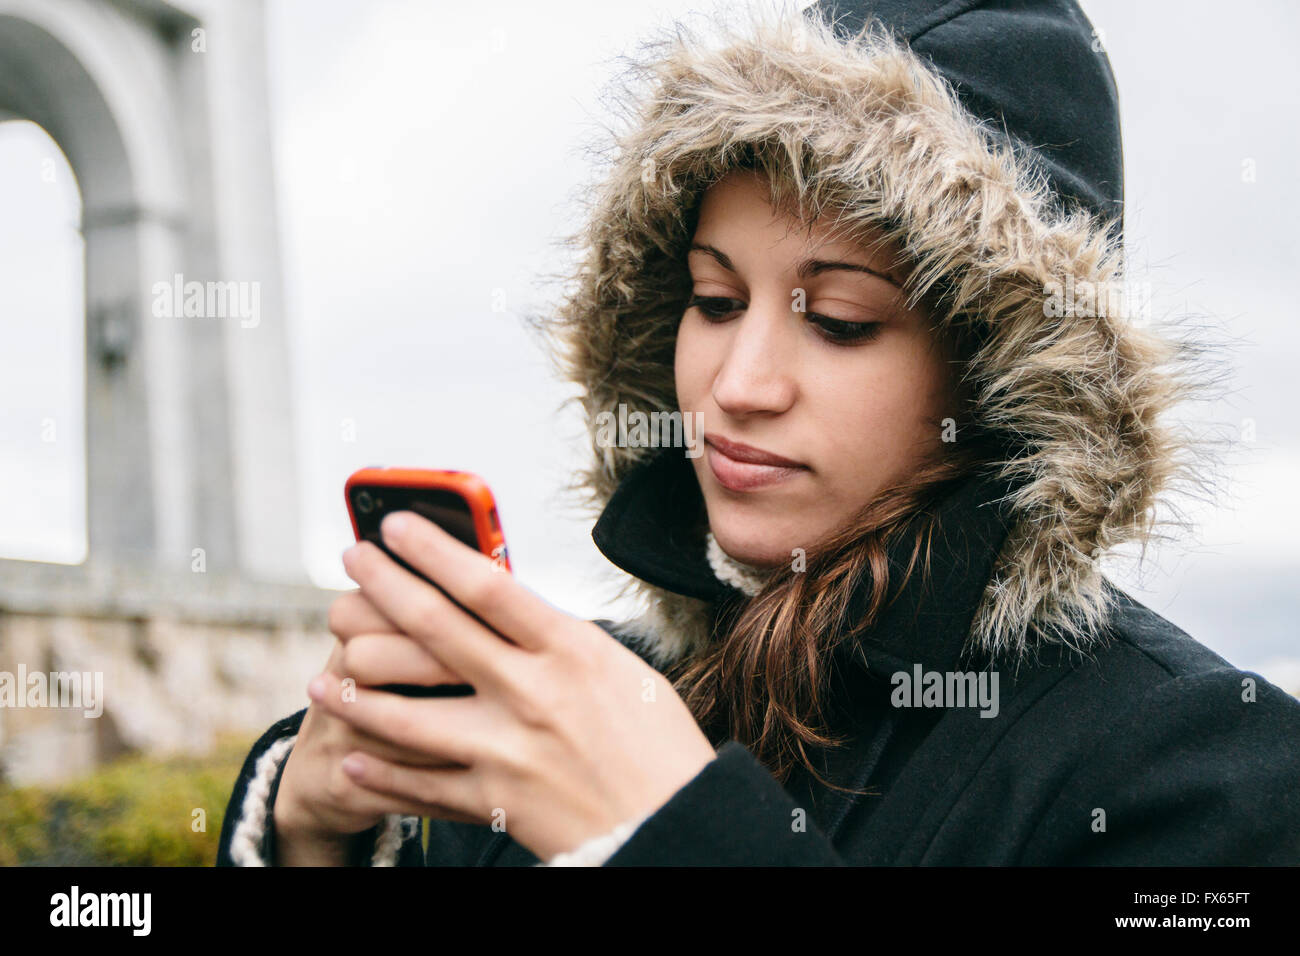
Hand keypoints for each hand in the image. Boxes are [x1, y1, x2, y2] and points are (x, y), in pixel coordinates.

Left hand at [308, 511, 717, 861]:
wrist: (677, 824)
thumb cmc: (660, 745)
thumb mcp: (622, 671)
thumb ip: (560, 643)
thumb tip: (508, 612)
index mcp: (570, 651)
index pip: (486, 584)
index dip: (433, 550)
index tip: (396, 526)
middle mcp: (533, 693)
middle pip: (436, 630)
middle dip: (385, 588)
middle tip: (350, 563)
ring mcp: (508, 750)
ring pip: (408, 716)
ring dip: (358, 691)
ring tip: (322, 676)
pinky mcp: (497, 802)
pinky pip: (422, 786)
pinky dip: (382, 773)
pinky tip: (353, 756)